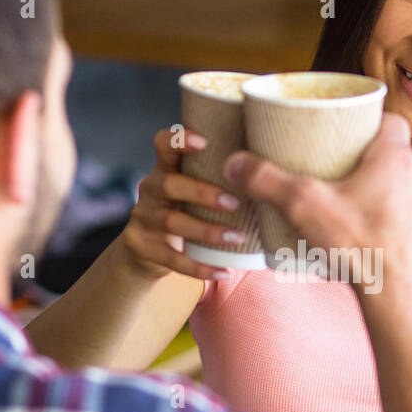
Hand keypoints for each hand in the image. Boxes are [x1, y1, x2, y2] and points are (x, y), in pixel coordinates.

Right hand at [122, 128, 247, 281]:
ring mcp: (144, 219)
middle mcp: (151, 189)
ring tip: (237, 237)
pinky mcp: (143, 247)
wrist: (146, 251)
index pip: (163, 144)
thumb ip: (219, 175)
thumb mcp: (195, 187)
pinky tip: (224, 271)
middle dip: (202, 192)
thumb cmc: (187, 211)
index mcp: (166, 169)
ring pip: (173, 222)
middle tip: (234, 202)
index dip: (178, 140)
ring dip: (207, 231)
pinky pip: (172, 259)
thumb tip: (268, 167)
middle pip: (170, 184)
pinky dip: (200, 267)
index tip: (204, 142)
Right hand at [223, 113, 411, 296]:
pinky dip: (400, 224)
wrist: (398, 299)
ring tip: (359, 209)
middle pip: (397, 157)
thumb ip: (267, 181)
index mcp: (396, 158)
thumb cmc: (359, 247)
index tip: (349, 134)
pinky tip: (377, 236)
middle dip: (373, 164)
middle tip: (344, 176)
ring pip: (409, 189)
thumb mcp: (303, 207)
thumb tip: (235, 163)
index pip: (391, 122)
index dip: (370, 124)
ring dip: (389, 195)